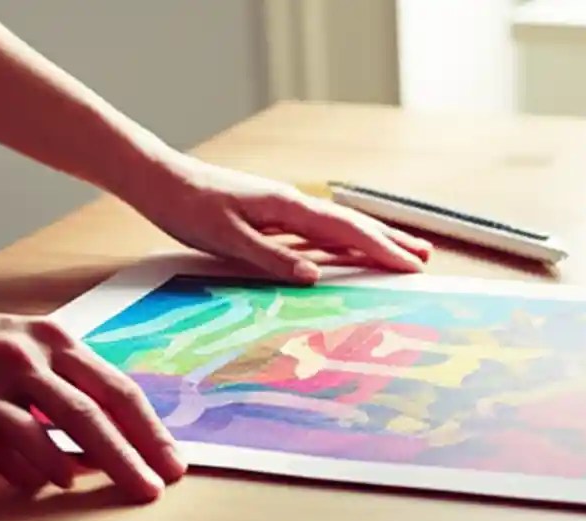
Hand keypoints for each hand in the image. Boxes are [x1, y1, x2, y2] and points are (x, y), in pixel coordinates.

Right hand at [0, 294, 184, 501]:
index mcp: (56, 341)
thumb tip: (114, 431)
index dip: (150, 429)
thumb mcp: (26, 348)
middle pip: (92, 413)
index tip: (172, 461)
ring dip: (81, 466)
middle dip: (131, 454)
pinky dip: (24, 468)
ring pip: (48, 430)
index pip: (117, 389)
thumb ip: (68, 384)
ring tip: (107, 490)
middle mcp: (29, 357)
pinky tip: (43, 485)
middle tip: (154, 487)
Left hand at [128, 154, 432, 283]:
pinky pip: (320, 231)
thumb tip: (313, 276)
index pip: (347, 231)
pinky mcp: (273, 214)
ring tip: (401, 251)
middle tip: (424, 257)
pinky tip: (350, 249)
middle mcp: (293, 204)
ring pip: (340, 226)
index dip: (382, 249)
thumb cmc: (189, 208)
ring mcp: (285, 208)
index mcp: (288, 207)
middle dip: (390, 241)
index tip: (411, 265)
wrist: (161, 179)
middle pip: (353, 224)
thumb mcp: (227, 238)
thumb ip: (271, 257)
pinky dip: (344, 241)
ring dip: (372, 239)